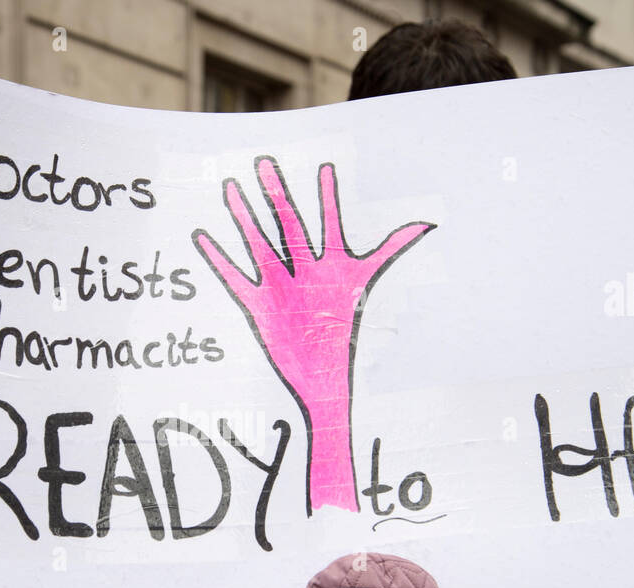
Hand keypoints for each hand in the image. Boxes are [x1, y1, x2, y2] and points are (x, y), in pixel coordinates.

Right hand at [193, 157, 433, 512]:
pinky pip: (234, 277)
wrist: (322, 378)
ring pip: (258, 243)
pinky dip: (218, 259)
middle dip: (277, 194)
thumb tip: (429, 222)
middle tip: (265, 163)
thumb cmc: (344, 334)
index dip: (329, 197)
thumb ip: (393, 249)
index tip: (325, 167)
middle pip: (287, 224)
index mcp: (329, 265)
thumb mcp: (367, 282)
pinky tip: (204, 237)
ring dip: (245, 218)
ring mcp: (279, 285)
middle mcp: (302, 269)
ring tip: (231, 188)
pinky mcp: (259, 304)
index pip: (330, 223)